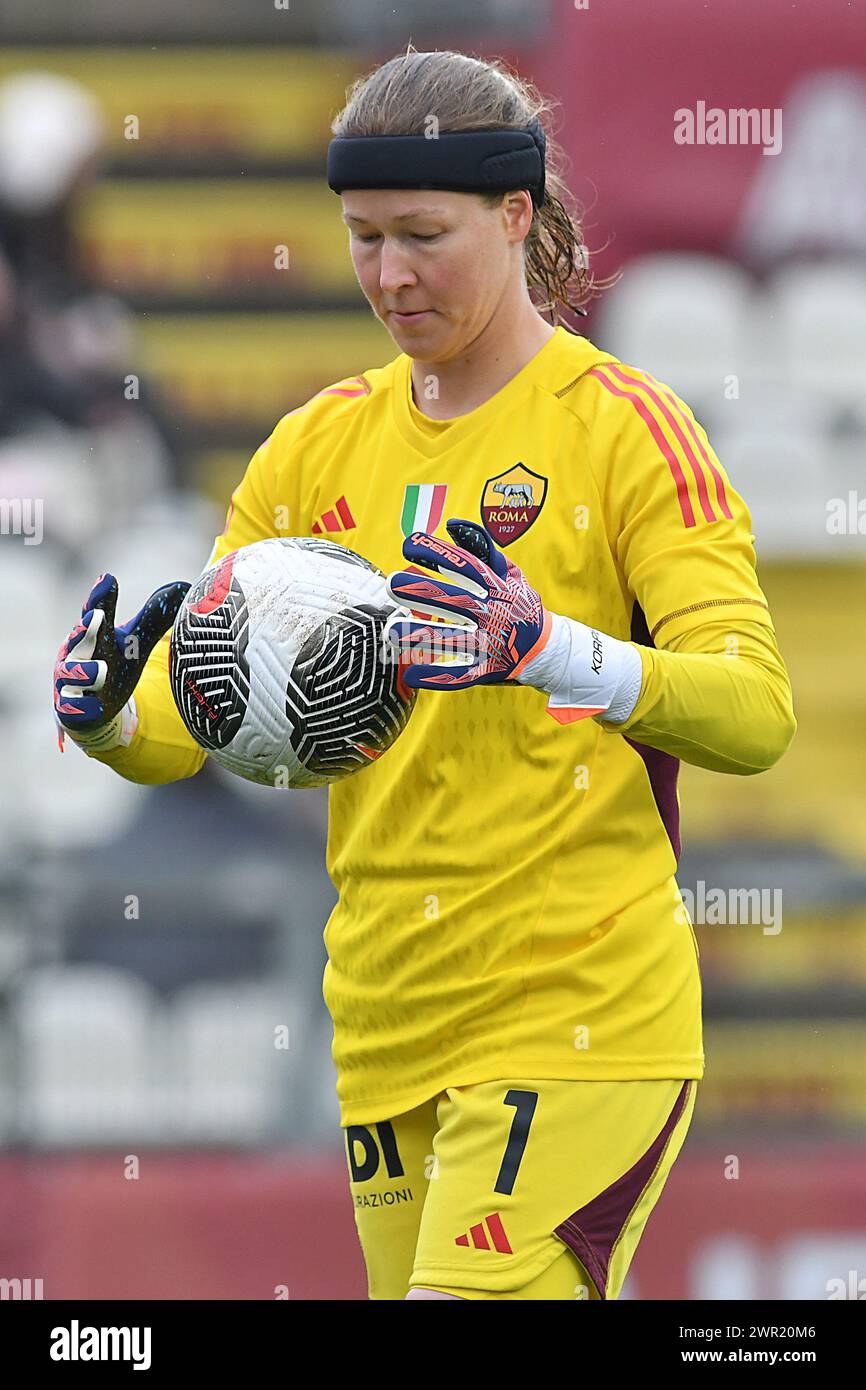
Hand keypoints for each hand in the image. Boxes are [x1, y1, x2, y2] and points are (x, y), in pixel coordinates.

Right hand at [54, 572, 189, 747]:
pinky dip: (83, 708)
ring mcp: (71, 681)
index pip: (96, 610)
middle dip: (85, 628)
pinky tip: (95, 708)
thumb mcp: (136, 643)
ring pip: (72, 674)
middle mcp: (77, 653)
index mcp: (95, 634)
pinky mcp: (72, 709)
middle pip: (79, 638)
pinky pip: (75, 708)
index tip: (108, 579)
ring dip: (87, 671)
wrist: (91, 709)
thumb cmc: (113, 666)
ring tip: (102, 671)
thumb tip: (185, 588)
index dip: (101, 596)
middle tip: (96, 617)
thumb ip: (155, 617)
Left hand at [385, 518, 643, 722]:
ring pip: (454, 639)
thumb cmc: (519, 604)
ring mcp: (492, 642)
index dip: (437, 553)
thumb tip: (452, 525)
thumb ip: (482, 548)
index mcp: (497, 587)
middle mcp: (493, 613)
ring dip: (423, 635)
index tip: (408, 544)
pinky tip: (411, 674)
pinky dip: (437, 676)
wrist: (547, 648)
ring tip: (392, 630)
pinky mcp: (488, 669)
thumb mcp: (509, 573)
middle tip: (392, 583)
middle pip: (455, 600)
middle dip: (423, 591)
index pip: (465, 565)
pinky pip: (461, 675)